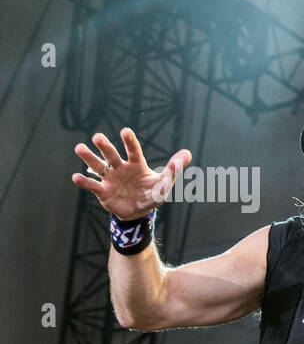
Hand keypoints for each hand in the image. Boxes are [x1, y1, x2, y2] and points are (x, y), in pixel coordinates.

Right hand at [72, 128, 189, 220]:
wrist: (139, 212)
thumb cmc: (152, 193)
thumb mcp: (165, 183)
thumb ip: (173, 169)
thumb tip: (187, 153)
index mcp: (136, 165)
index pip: (133, 151)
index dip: (130, 142)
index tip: (125, 131)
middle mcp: (120, 168)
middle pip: (112, 155)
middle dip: (105, 146)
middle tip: (97, 137)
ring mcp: (110, 179)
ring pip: (98, 166)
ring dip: (89, 157)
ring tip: (79, 148)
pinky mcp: (103, 191)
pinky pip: (92, 185)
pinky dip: (84, 182)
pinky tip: (76, 177)